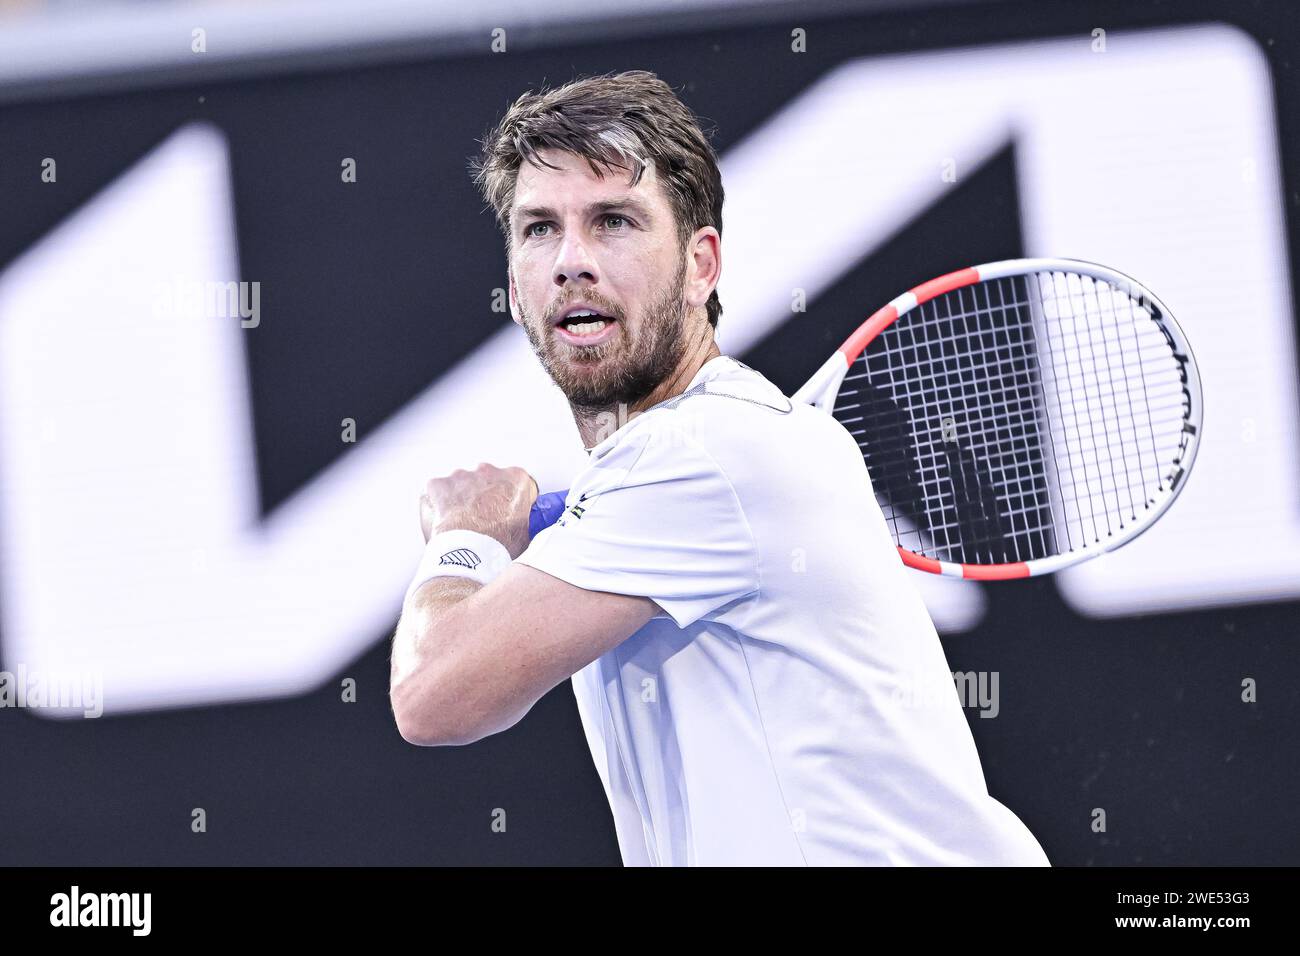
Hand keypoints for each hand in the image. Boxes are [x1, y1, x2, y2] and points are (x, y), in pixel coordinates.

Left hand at [419, 463, 538, 558]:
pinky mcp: (438, 484)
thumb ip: (524, 518)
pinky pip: (438, 490)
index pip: (517, 482)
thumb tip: (520, 524)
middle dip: (485, 495)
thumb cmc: (498, 546)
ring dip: (463, 498)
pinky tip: (445, 520)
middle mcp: (488, 471)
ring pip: (462, 483)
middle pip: (487, 478)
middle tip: (483, 519)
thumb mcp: (526, 532)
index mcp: (515, 479)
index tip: (507, 509)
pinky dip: (440, 502)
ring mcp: (461, 476)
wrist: (469, 556)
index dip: (512, 498)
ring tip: (463, 523)